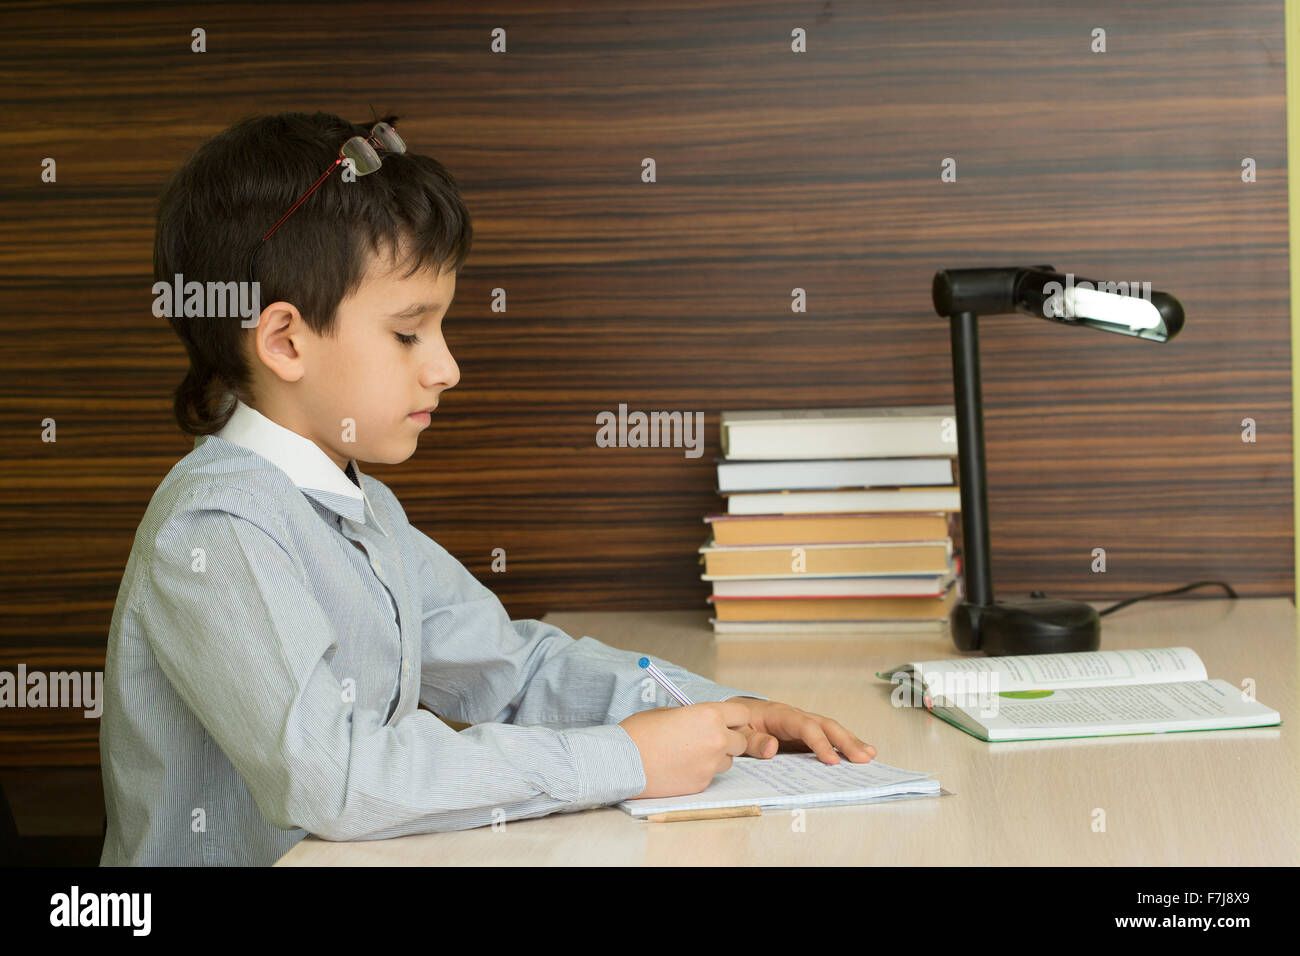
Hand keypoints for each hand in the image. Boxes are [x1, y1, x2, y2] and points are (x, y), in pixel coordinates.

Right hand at [618, 700, 754, 798]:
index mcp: (710, 715)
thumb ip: (694, 715)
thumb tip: (705, 720)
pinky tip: (679, 767)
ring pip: (728, 761)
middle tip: (707, 738)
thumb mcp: (669, 712)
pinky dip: (700, 771)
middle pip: (741, 741)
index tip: (727, 720)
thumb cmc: (640, 733)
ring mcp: (710, 765)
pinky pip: (710, 775)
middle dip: (728, 739)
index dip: (734, 717)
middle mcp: (716, 740)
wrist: (622, 762)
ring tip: (689, 754)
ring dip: (716, 757)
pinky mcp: (702, 784)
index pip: (742, 714)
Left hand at [723, 697, 876, 763]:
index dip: (819, 743)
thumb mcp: (739, 733)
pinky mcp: (804, 736)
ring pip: (831, 730)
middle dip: (846, 741)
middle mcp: (796, 717)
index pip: (805, 727)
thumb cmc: (738, 724)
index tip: (831, 761)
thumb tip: (772, 748)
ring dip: (850, 742)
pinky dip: (843, 746)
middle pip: (825, 726)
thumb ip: (752, 741)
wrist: (734, 716)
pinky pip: (827, 738)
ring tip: (870, 755)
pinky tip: (858, 754)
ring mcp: (802, 725)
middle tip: (864, 758)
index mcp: (780, 715)